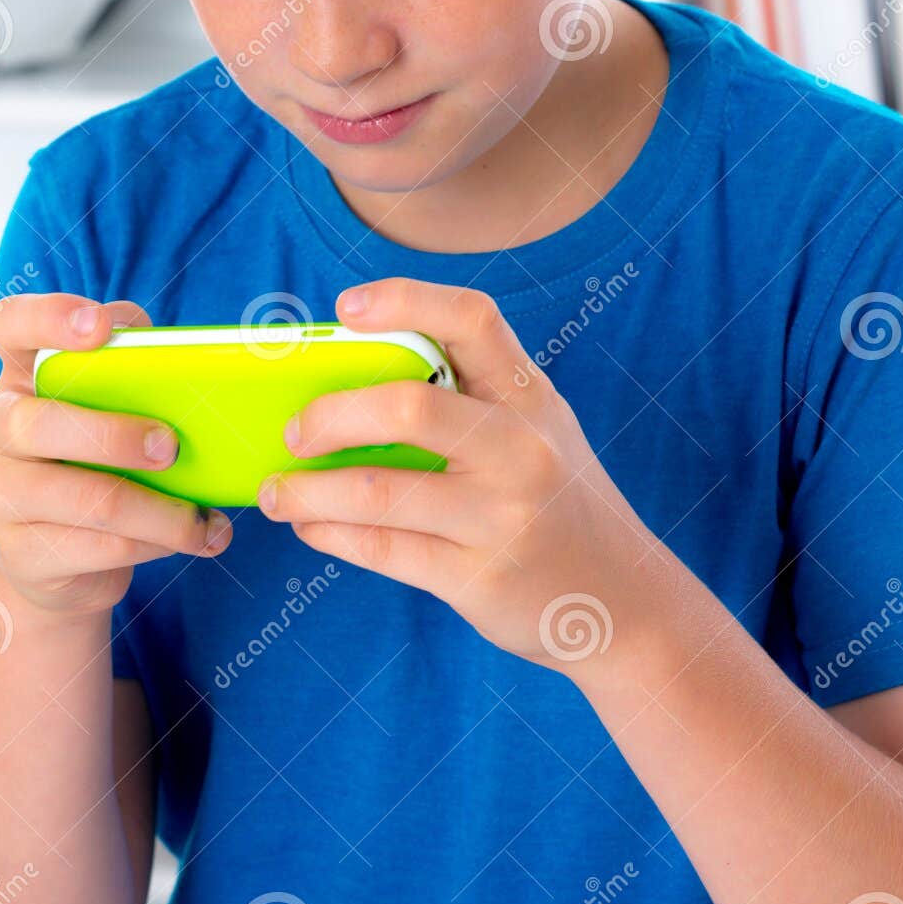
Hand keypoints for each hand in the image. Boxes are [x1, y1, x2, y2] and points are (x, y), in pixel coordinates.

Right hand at [0, 293, 231, 628]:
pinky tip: (191, 539)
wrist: (56, 558)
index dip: (48, 319)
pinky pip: (100, 548)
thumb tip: (168, 345)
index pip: (11, 326)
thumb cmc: (91, 456)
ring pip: (86, 500)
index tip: (97, 328)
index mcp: (20, 375)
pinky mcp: (23, 554)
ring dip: (159, 511)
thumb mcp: (106, 402)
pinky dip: (156, 543)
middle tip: (171, 446)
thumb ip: (130, 360)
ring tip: (205, 519)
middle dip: (114, 436)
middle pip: (36, 424)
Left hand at [256, 278, 671, 678]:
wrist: (625, 603)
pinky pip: (384, 550)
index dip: (405, 300)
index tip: (347, 308)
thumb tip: (348, 381)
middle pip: (409, 406)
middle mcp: (521, 449)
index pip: (472, 319)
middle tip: (294, 430)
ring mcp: (501, 517)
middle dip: (332, 414)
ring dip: (309, 491)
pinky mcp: (479, 579)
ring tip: (277, 492)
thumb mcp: (537, 433)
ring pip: (378, 492)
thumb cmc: (558, 503)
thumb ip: (469, 401)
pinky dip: (332, 534)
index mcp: (530, 397)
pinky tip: (312, 525)